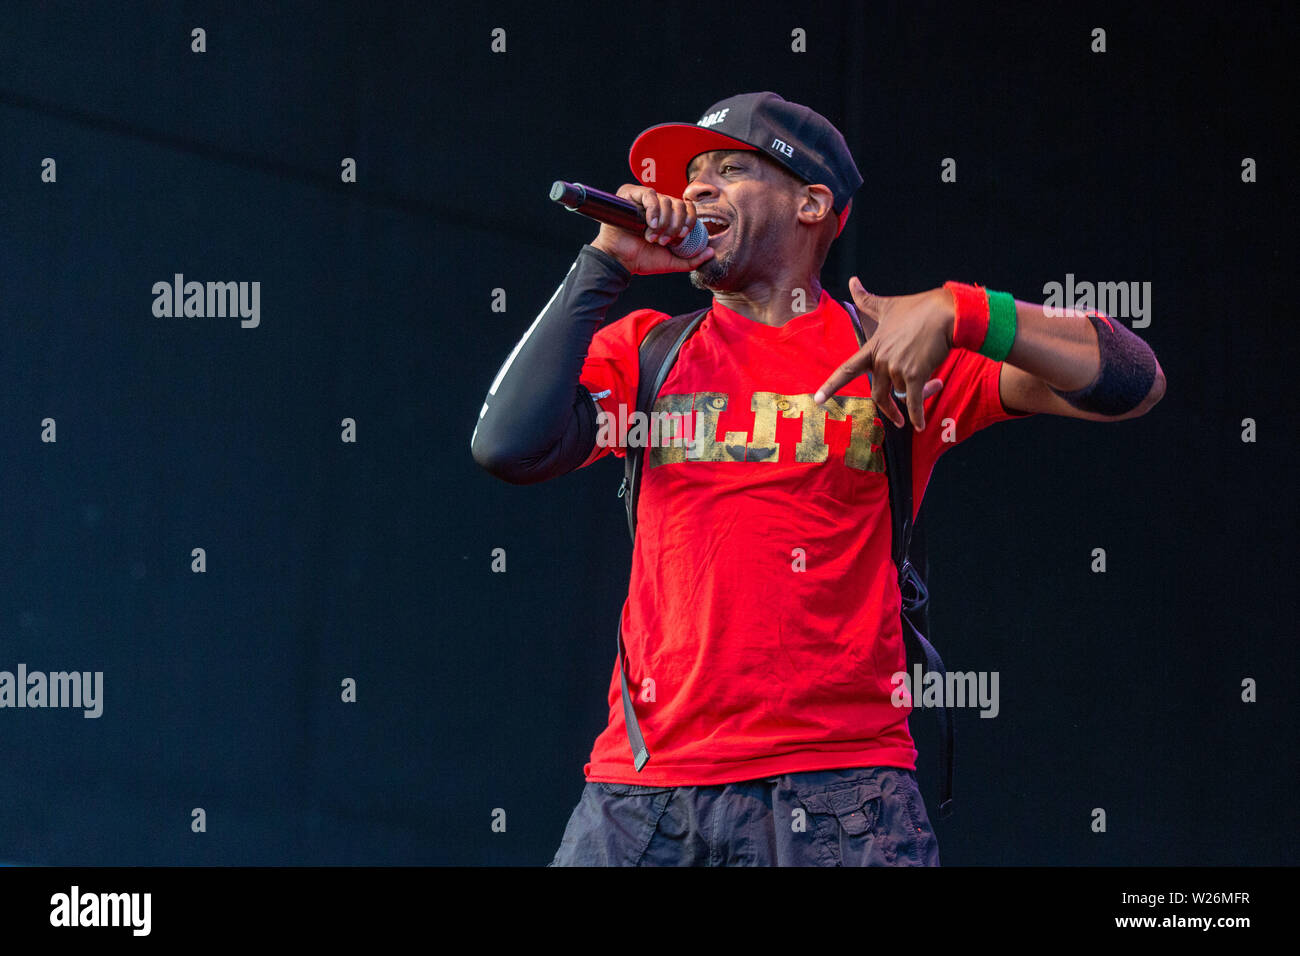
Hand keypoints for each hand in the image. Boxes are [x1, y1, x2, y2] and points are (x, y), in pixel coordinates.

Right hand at [589, 184, 715, 275]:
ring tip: (652, 237)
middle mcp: (658, 206)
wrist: (620, 261)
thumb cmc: (642, 260)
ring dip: (663, 222)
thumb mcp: (672, 262)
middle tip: (665, 241)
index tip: (682, 236)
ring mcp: (644, 199)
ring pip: (666, 200)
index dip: (689, 220)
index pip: (688, 208)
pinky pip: (649, 194)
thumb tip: (712, 252)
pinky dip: (653, 209)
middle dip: (676, 224)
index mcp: (669, 217)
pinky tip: (650, 224)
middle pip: (679, 204)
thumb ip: (692, 260)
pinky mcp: (630, 195)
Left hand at [813, 276, 952, 430]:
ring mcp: (897, 367)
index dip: (831, 385)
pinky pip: (914, 402)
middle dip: (888, 409)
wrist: (947, 313)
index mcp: (873, 347)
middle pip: (878, 393)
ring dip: (918, 394)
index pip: (847, 369)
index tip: (818, 400)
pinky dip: (917, 415)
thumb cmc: (920, 308)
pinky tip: (920, 426)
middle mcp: (881, 359)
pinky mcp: (915, 374)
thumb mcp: (889, 304)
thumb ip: (867, 300)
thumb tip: (852, 280)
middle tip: (897, 420)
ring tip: (934, 384)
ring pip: (902, 394)